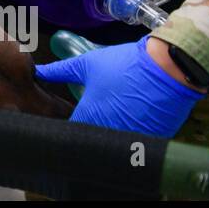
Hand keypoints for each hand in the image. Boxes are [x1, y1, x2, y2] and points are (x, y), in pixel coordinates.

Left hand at [35, 37, 204, 137]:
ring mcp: (132, 138)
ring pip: (114, 142)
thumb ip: (61, 71)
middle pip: (93, 140)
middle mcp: (109, 132)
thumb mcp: (88, 64)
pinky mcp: (152, 139)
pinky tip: (134, 118)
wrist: (168, 68)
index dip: (68, 129)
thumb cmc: (125, 65)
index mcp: (90, 117)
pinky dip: (133, 134)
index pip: (71, 133)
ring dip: (112, 133)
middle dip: (89, 132)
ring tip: (116, 114)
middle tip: (95, 115)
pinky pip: (137, 142)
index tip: (70, 121)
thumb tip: (40, 71)